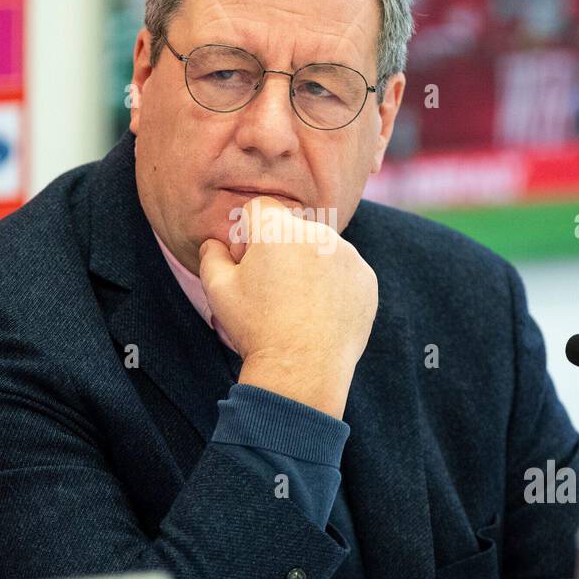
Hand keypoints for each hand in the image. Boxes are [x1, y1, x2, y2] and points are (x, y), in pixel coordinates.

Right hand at [198, 197, 377, 418]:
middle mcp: (317, 233)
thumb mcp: (218, 290)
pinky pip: (345, 270)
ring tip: (298, 306)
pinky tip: (320, 313)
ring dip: (308, 265)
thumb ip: (212, 255)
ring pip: (320, 248)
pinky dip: (333, 284)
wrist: (301, 370)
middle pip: (292, 228)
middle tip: (272, 290)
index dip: (248, 234)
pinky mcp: (366, 278)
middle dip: (280, 249)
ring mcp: (348, 255)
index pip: (260, 208)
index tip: (249, 264)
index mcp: (277, 229)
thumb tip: (215, 243)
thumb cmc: (255, 328)